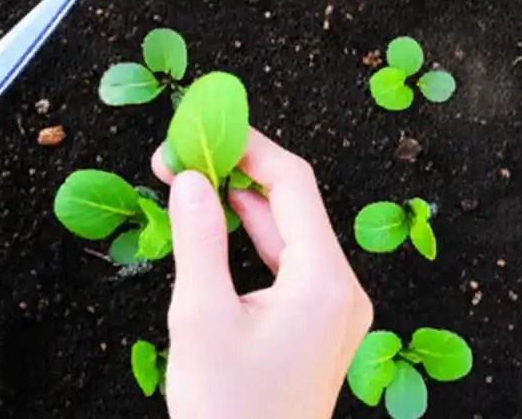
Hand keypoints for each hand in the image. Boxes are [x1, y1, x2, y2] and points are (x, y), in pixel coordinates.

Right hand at [152, 130, 372, 418]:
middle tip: (179, 157)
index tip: (201, 131)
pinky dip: (255, 243)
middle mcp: (342, 290)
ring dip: (244, 208)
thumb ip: (198, 240)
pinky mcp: (321, 330)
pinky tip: (217, 226)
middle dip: (239, 175)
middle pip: (295, 207)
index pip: (293, 184)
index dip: (247, 147)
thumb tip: (189, 179)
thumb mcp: (201, 320)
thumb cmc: (227, 412)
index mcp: (324, 282)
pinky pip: (292, 267)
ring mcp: (336, 312)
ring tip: (189, 182)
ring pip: (292, 237)